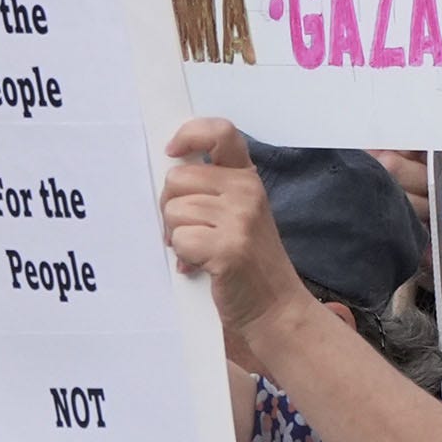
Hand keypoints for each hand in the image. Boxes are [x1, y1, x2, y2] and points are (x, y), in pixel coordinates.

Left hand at [163, 119, 310, 358]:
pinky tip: (202, 267)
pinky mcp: (230, 247)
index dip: (189, 134)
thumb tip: (165, 172)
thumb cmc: (247, 262)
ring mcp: (240, 218)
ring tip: (200, 252)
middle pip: (177, 178)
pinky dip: (183, 257)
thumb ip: (210, 189)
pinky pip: (180, 239)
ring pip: (173, 210)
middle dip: (171, 207)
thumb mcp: (237, 214)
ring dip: (176, 236)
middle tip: (190, 232)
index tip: (172, 152)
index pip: (220, 132)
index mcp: (247, 178)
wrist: (275, 309)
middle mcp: (247, 191)